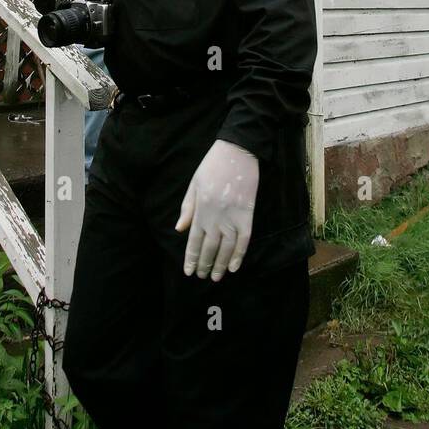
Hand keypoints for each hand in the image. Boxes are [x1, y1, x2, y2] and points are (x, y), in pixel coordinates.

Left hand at [175, 139, 259, 280]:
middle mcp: (216, 216)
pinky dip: (239, 255)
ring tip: (216, 277)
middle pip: (209, 247)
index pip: (194, 240)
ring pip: (226, 248)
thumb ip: (187, 208)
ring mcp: (233, 216)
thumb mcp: (194, 184)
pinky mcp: (248, 214)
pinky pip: (244, 240)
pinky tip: (234, 267)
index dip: (191, 258)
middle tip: (202, 277)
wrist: (238, 151)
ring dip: (220, 264)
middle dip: (204, 264)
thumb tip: (180, 229)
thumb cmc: (212, 165)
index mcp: (201, 208)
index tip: (189, 271)